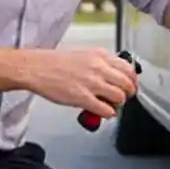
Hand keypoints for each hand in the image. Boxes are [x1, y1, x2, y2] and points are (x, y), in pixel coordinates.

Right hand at [22, 47, 138, 117]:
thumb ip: (101, 63)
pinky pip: (105, 110)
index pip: (128, 68)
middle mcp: (99, 68)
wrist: (36, 68)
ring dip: (119, 104)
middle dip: (129, 93)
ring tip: (112, 105)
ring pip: (120, 97)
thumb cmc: (55, 62)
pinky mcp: (82, 98)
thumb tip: (114, 75)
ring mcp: (91, 83)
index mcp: (100, 56)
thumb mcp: (84, 55)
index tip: (132, 86)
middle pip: (128, 83)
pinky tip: (104, 112)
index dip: (133, 80)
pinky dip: (109, 113)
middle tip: (125, 98)